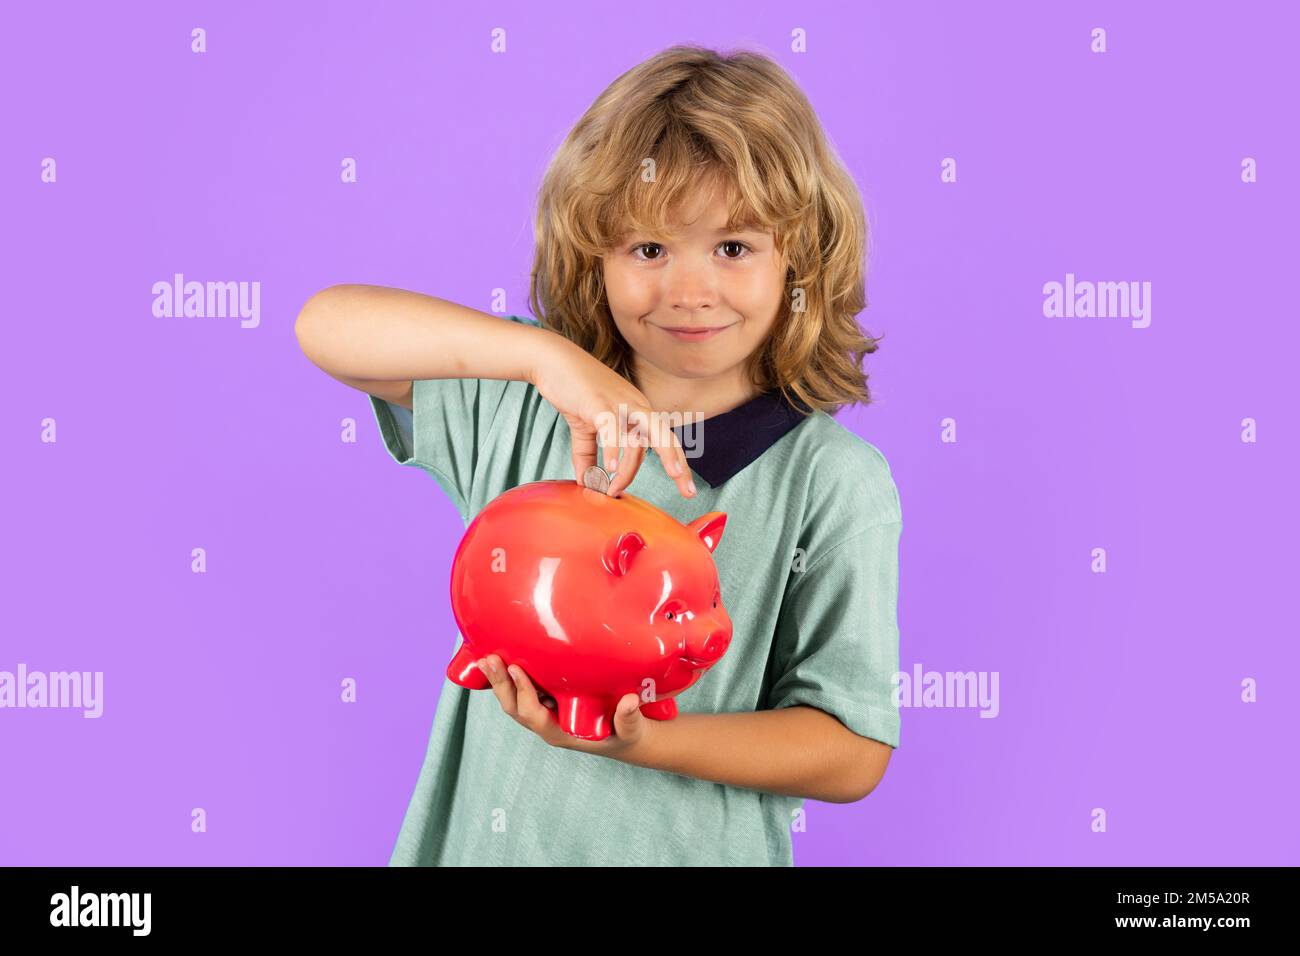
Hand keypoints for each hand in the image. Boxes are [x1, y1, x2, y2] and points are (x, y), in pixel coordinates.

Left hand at [474, 653, 652, 757]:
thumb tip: (631, 702)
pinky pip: (521, 694)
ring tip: (485, 658)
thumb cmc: (626, 733)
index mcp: (561, 733)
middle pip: (515, 708)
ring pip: (513, 701)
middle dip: (501, 685)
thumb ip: (629, 717)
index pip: (535, 715)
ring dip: (499, 681)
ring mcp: (544, 715)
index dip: (524, 692)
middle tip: (490, 659)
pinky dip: (509, 679)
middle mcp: (547, 725)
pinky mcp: (546, 704)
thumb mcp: (631, 729)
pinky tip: (502, 660)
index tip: (516, 668)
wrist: (625, 738)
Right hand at [529, 335, 695, 498]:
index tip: (686, 486)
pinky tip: (610, 469)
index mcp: (638, 411)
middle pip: (664, 436)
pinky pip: (611, 430)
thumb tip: (585, 482)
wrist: (553, 360)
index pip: (663, 439)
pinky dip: (612, 451)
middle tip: (688, 491)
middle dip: (677, 464)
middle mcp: (635, 406)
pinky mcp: (598, 402)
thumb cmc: (573, 391)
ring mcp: (619, 403)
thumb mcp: (584, 427)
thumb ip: (588, 455)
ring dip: (629, 469)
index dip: (677, 461)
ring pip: (638, 438)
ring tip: (616, 489)